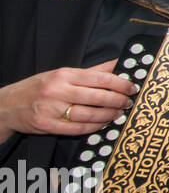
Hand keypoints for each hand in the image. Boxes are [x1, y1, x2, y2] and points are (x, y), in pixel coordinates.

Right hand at [0, 61, 136, 141]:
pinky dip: (94, 127)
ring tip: (118, 114)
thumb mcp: (63, 74)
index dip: (120, 83)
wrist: (7, 105)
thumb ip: (92, 71)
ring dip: (108, 116)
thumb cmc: (40, 87)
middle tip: (128, 102)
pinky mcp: (47, 125)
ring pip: (89, 114)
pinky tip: (102, 124)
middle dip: (118, 101)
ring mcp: (51, 109)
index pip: (100, 78)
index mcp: (64, 75)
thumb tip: (119, 63)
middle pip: (97, 97)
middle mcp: (58, 91)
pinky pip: (77, 128)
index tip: (132, 87)